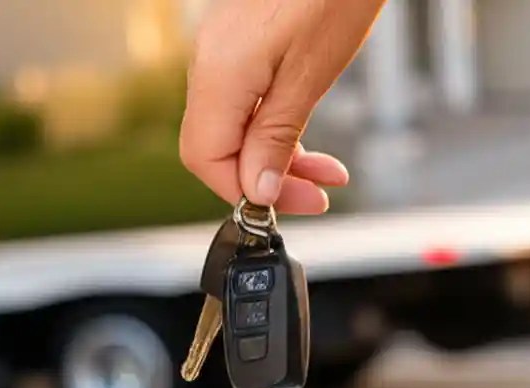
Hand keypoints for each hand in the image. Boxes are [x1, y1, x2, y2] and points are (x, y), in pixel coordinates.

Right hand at [180, 0, 386, 212]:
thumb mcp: (311, 73)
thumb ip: (275, 135)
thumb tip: (255, 189)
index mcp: (219, 74)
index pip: (205, 159)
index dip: (244, 191)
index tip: (288, 202)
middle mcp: (209, 62)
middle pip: (217, 146)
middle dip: (266, 177)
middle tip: (316, 193)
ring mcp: (221, 50)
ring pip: (234, 125)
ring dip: (276, 154)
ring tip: (324, 171)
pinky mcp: (239, 41)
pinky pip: (244, 99)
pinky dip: (274, 123)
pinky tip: (305, 134)